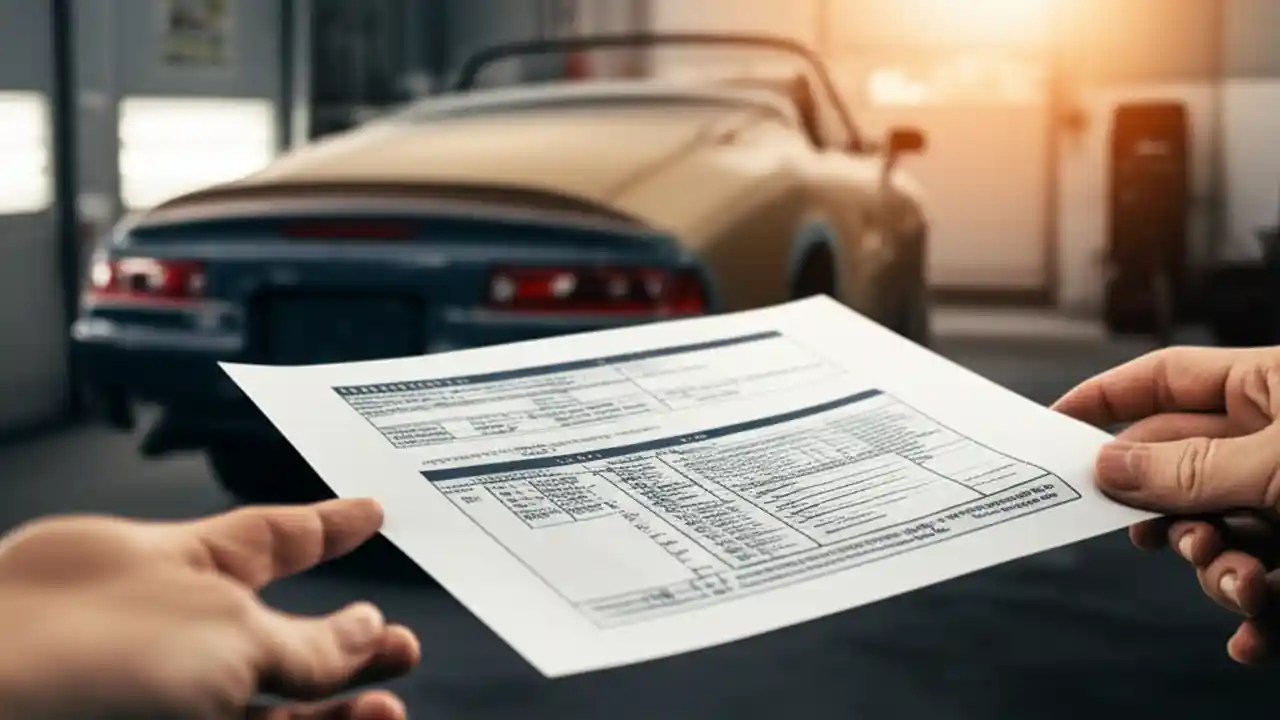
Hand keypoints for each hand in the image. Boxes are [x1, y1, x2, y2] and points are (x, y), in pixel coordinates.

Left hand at [0, 499, 418, 719]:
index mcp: (175, 562)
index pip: (270, 536)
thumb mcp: (227, 631)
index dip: (327, 527)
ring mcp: (156, 694)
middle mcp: (167, 627)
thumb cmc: (80, 646)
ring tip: (386, 710)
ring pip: (262, 703)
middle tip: (401, 650)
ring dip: (333, 707)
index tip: (371, 512)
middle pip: (275, 633)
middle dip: (345, 644)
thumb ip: (308, 641)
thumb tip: (368, 630)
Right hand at [1054, 346, 1279, 664]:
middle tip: (1156, 536)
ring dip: (1217, 573)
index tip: (1052, 427)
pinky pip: (1265, 587)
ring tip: (1243, 585)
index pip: (1166, 380)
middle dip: (1169, 516)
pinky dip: (1255, 617)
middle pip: (1182, 471)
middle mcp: (1278, 441)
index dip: (1106, 398)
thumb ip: (1191, 467)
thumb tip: (1106, 465)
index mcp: (1274, 387)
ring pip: (1219, 536)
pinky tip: (1254, 637)